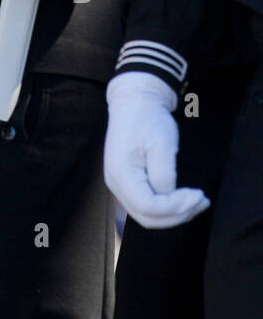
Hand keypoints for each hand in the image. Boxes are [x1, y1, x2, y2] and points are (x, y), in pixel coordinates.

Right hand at [104, 71, 209, 228]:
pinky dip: (167, 207)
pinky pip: (146, 205)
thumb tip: (170, 199)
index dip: (176, 208)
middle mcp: (116, 183)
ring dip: (174, 214)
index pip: (148, 208)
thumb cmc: (147, 118)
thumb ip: (164, 177)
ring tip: (198, 201)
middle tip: (202, 202)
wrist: (134, 101)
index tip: (198, 194)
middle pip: (147, 217)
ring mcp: (119, 184)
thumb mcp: (161, 144)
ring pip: (147, 215)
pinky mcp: (127, 181)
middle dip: (178, 215)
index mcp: (121, 174)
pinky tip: (183, 198)